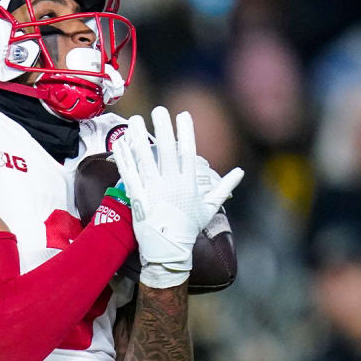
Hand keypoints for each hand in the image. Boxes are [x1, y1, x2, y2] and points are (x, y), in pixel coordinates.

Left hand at [112, 108, 240, 287]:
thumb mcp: (210, 207)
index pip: (188, 152)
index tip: (183, 115)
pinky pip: (129, 173)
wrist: (168, 250)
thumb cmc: (190, 228)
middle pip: (167, 151)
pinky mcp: (137, 197)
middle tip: (159, 110)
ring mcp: (153, 190)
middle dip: (163, 129)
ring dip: (139, 138)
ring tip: (135, 120)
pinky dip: (124, 158)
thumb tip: (240, 172)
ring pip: (145, 159)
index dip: (185, 132)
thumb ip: (224, 187)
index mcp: (189, 184)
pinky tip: (120, 143)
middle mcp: (171, 184)